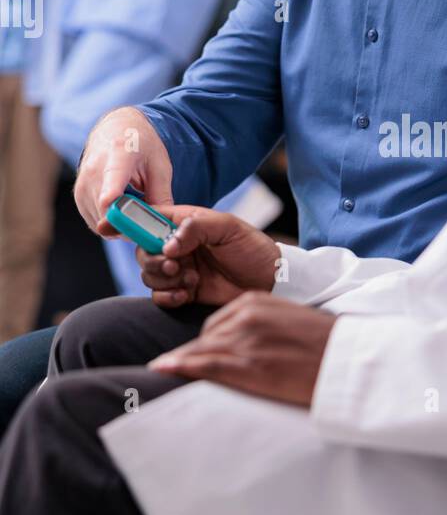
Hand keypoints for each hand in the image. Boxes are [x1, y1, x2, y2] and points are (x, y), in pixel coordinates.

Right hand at [75, 108, 172, 237]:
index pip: (111, 177)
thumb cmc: (141, 146)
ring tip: (136, 206)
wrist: (116, 129)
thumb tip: (159, 227)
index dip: (111, 195)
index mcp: (119, 153)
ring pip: (102, 220)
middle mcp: (94, 169)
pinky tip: (123, 208)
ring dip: (121, 225)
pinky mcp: (78, 197)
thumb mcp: (160, 166)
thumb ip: (160, 196)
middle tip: (148, 217)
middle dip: (130, 223)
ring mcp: (82, 184)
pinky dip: (111, 223)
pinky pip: (96, 222)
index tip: (112, 207)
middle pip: (106, 209)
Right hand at [136, 206, 281, 306]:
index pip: (147, 217)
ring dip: (164, 278)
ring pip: (148, 274)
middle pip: (142, 250)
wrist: (271, 282)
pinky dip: (166, 296)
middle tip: (176, 264)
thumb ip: (196, 227)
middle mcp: (177, 245)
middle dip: (152, 259)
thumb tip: (167, 244)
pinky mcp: (183, 292)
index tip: (107, 225)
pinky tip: (185, 294)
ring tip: (192, 278)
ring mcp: (179, 269)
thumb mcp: (228, 227)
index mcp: (184, 223)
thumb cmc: (253, 248)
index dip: (126, 220)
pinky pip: (159, 296)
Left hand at [149, 293, 336, 406]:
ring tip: (162, 372)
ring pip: (200, 350)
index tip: (194, 356)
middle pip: (206, 337)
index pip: (217, 322)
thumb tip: (248, 344)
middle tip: (173, 369)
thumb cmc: (324, 346)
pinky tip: (163, 369)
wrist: (347, 362)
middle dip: (192, 354)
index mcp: (256, 301)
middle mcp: (246, 316)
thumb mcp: (288, 322)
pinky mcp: (248, 365)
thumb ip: (262, 325)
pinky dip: (181, 366)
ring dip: (180, 362)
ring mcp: (246, 340)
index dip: (205, 343)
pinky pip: (205, 364)